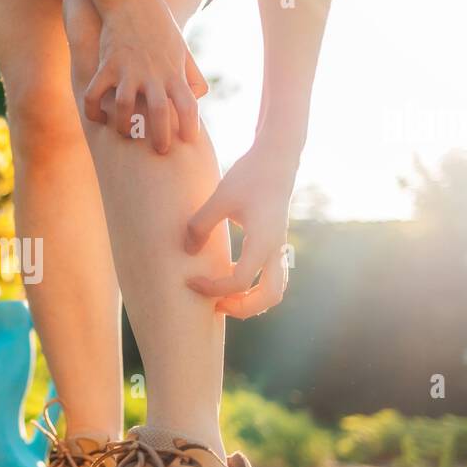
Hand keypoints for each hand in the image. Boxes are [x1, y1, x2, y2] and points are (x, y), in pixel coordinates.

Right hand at [82, 0, 208, 153]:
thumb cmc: (159, 26)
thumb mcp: (182, 48)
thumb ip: (192, 74)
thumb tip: (198, 97)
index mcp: (174, 72)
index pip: (189, 104)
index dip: (191, 126)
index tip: (189, 140)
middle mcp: (153, 73)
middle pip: (159, 113)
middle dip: (160, 137)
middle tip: (161, 151)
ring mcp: (128, 70)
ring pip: (125, 108)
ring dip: (124, 127)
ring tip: (126, 134)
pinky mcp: (106, 65)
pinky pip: (95, 95)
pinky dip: (93, 111)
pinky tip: (98, 118)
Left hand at [183, 132, 300, 317]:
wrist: (277, 158)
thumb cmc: (249, 175)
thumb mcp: (220, 197)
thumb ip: (201, 225)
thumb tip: (187, 251)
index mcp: (263, 241)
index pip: (239, 281)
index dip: (213, 288)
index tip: (190, 280)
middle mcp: (276, 249)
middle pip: (269, 297)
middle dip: (242, 308)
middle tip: (215, 304)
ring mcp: (279, 247)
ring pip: (275, 290)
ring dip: (251, 301)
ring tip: (223, 297)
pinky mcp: (277, 243)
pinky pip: (273, 277)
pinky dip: (255, 287)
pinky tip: (230, 276)